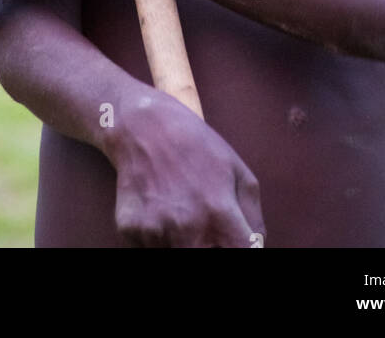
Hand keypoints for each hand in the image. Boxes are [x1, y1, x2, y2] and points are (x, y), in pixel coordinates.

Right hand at [110, 94, 265, 248]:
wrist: (144, 125)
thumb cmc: (196, 145)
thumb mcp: (238, 171)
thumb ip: (254, 219)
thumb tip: (255, 249)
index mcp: (219, 214)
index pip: (240, 255)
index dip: (239, 250)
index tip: (230, 240)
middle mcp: (188, 229)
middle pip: (204, 259)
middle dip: (209, 246)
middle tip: (203, 223)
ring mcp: (156, 232)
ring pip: (174, 257)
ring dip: (180, 244)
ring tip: (179, 215)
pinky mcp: (129, 230)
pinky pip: (147, 248)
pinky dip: (155, 238)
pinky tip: (158, 212)